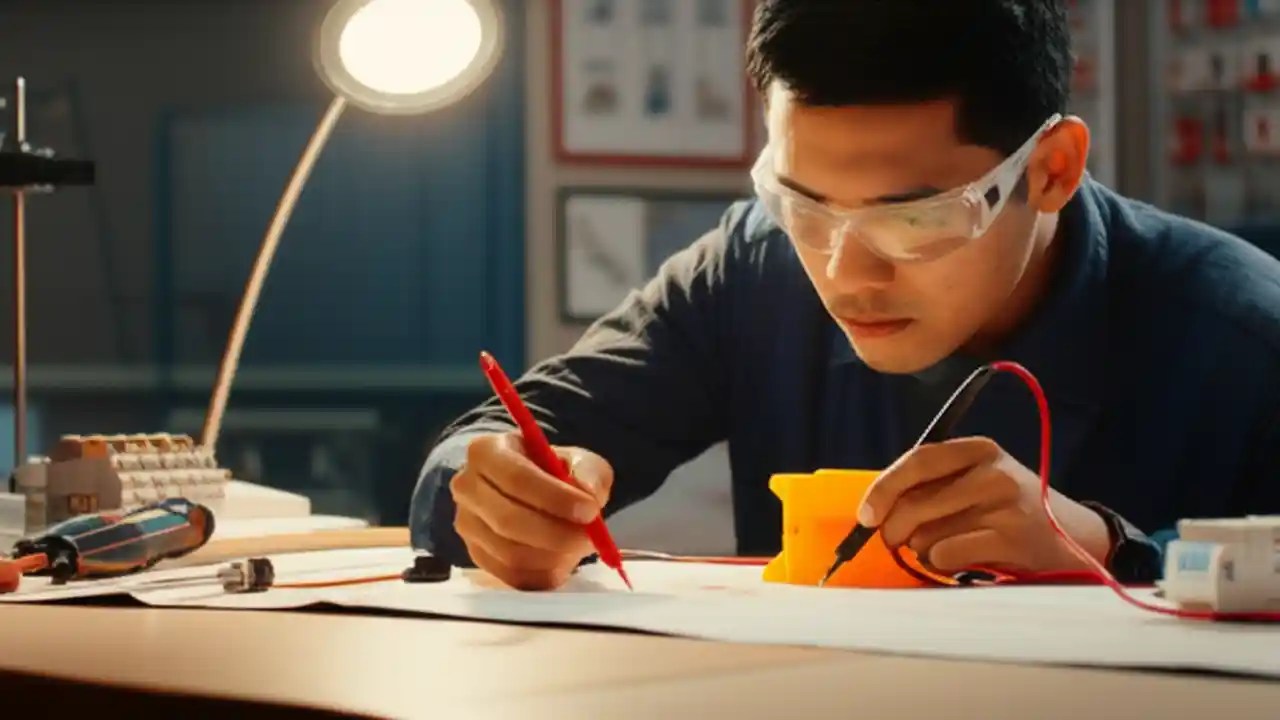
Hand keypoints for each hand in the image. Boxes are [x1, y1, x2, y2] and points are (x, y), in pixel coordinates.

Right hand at [450, 432, 611, 589]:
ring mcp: (466, 525)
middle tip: (590, 537)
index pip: (516, 478)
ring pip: (510, 554)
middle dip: (556, 534)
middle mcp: (466, 487)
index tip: (590, 510)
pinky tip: (563, 560)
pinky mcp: (475, 556)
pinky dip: (543, 574)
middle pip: (508, 520)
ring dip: (553, 556)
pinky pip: (511, 576)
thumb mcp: (578, 460)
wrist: (530, 490)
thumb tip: (587, 493)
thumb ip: (587, 472)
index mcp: (486, 452)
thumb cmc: (553, 471)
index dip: (555, 498)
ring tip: (578, 546)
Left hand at [857, 437, 1110, 575]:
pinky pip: (945, 554)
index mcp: (980, 449)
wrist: (1076, 538)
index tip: (865, 515)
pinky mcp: (1011, 539)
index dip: (883, 488)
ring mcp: (1005, 506)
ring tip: (948, 547)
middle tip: (899, 541)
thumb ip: (932, 485)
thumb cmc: (1008, 510)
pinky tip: (961, 560)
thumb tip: (874, 510)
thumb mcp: (977, 481)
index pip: (918, 460)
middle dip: (896, 529)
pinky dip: (941, 563)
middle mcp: (993, 472)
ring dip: (923, 549)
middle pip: (914, 503)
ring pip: (926, 534)